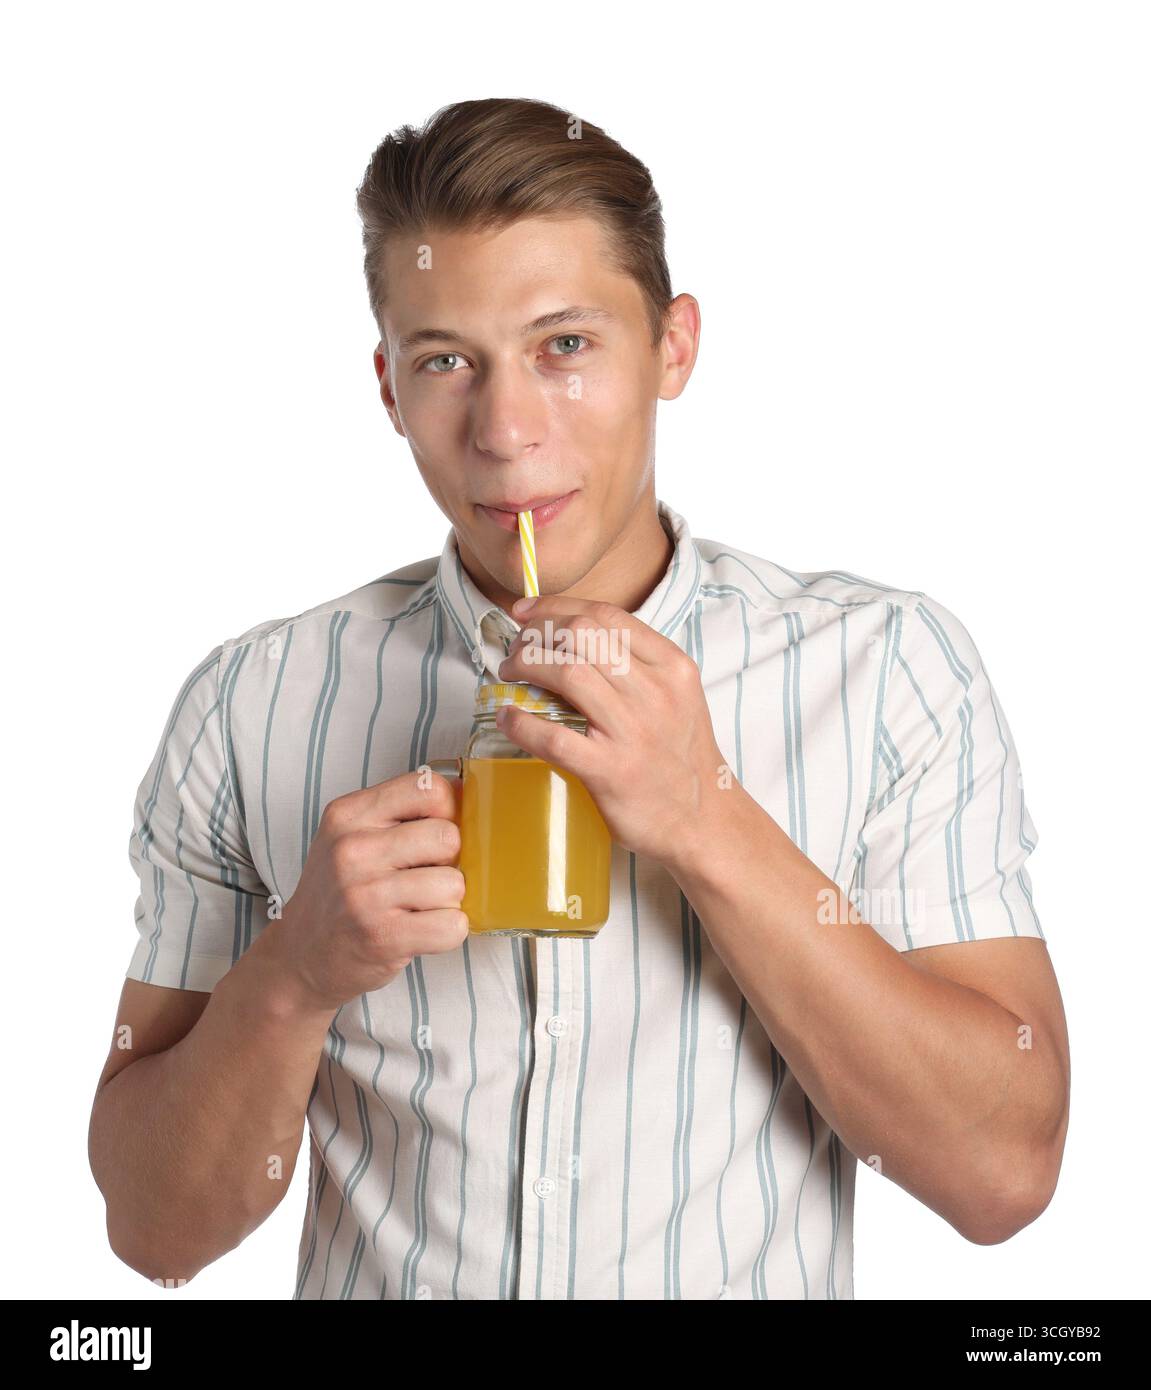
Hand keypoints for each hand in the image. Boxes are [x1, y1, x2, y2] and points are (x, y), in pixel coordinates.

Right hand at [269, 771, 468, 1011]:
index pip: (429, 789)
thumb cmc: (339, 893)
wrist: (301, 955)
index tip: (433, 836)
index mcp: (348, 815)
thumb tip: (465, 793)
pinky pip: (452, 925)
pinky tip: (420, 932)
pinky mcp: (382, 936)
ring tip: (416, 909)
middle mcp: (352, 850)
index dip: (447, 813)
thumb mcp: (351, 837)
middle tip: (422, 879)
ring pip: (454, 884)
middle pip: (448, 837)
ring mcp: (365, 894)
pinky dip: (447, 932)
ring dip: (447, 902)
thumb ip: (399, 813)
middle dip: (448, 862)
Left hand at [495, 595, 735, 870]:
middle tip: (516, 649)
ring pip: (567, 672)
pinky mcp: (611, 771)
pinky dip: (521, 722)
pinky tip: (507, 717)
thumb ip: (638, 665)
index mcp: (672, 666)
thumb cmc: (682, 756)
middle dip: (535, 634)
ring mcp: (633, 731)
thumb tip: (571, 639)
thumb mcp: (678, 696)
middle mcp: (656, 691)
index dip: (556, 607)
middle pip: (581, 635)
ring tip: (509, 674)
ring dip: (525, 666)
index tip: (526, 612)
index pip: (606, 616)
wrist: (704, 821)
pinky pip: (554, 736)